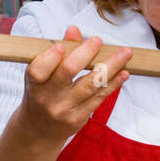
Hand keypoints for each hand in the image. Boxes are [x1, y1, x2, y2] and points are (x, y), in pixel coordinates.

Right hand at [15, 25, 130, 145]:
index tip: (61, 46)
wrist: (38, 130)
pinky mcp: (78, 118)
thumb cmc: (41, 94)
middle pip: (68, 71)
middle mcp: (47, 97)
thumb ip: (57, 52)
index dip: (49, 58)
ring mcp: (64, 109)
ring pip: (90, 84)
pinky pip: (99, 97)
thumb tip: (73, 30)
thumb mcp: (41, 75)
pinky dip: (113, 83)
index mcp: (34, 83)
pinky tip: (123, 72)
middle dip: (85, 53)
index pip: (38, 69)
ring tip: (125, 53)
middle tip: (98, 40)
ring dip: (111, 66)